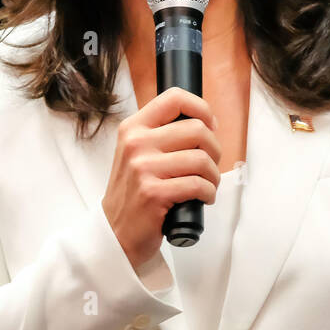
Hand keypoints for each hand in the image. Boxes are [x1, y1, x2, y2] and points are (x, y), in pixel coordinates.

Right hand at [101, 87, 220, 270]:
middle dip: (214, 149)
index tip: (210, 125)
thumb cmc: (134, 191)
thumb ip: (162, 134)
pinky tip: (203, 197)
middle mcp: (136, 143)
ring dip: (213, 175)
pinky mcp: (153, 193)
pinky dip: (209, 193)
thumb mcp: (137, 152)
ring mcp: (143, 168)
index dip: (202, 109)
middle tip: (210, 164)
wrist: (115, 231)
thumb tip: (206, 122)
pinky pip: (198, 185)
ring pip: (201, 159)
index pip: (174, 98)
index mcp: (133, 127)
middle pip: (197, 129)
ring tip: (207, 184)